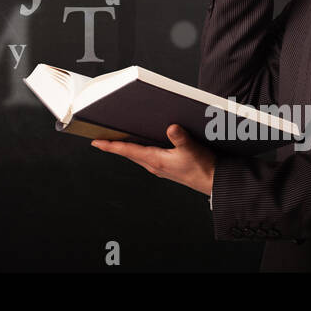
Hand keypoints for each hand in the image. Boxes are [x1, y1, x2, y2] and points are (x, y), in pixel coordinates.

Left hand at [92, 125, 215, 196]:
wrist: (214, 183)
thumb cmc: (203, 170)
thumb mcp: (192, 150)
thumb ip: (181, 138)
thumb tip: (171, 128)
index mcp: (156, 160)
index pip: (127, 151)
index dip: (111, 146)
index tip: (96, 142)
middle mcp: (155, 165)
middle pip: (129, 153)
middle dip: (114, 145)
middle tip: (101, 137)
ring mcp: (160, 167)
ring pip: (137, 155)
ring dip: (126, 147)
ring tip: (117, 138)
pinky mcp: (167, 167)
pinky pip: (147, 157)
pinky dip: (139, 150)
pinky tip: (143, 143)